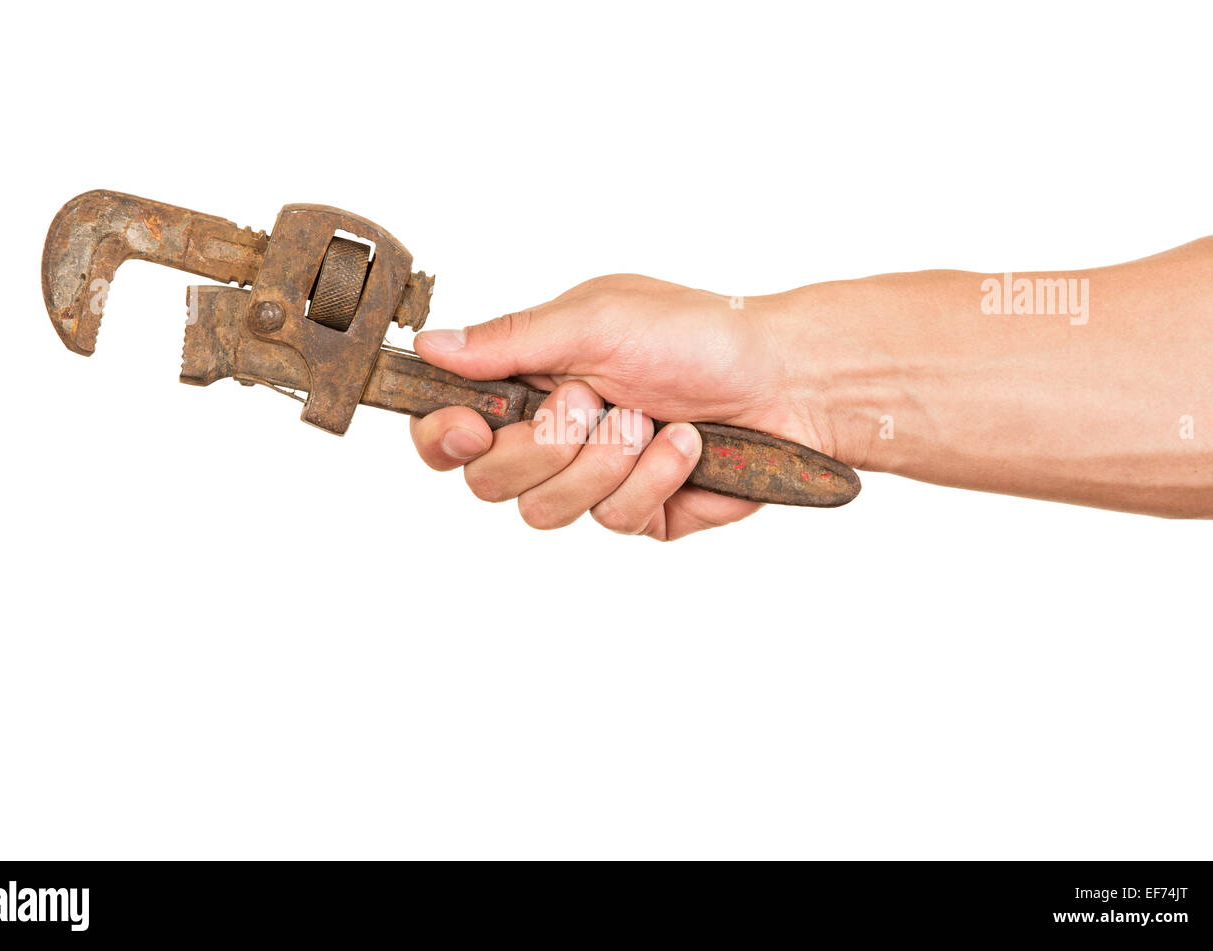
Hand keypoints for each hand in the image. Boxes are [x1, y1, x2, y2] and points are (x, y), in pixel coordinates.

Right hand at [409, 274, 836, 538]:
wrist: (782, 379)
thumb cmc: (696, 334)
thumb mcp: (594, 320)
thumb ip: (509, 341)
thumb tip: (430, 346)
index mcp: (530, 381)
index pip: (452, 430)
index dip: (446, 439)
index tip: (473, 428)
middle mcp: (553, 436)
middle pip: (489, 481)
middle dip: (545, 445)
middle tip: (592, 402)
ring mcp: (594, 480)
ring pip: (546, 511)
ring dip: (601, 463)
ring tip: (646, 421)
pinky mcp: (639, 513)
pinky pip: (615, 520)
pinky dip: (653, 477)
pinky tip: (684, 445)